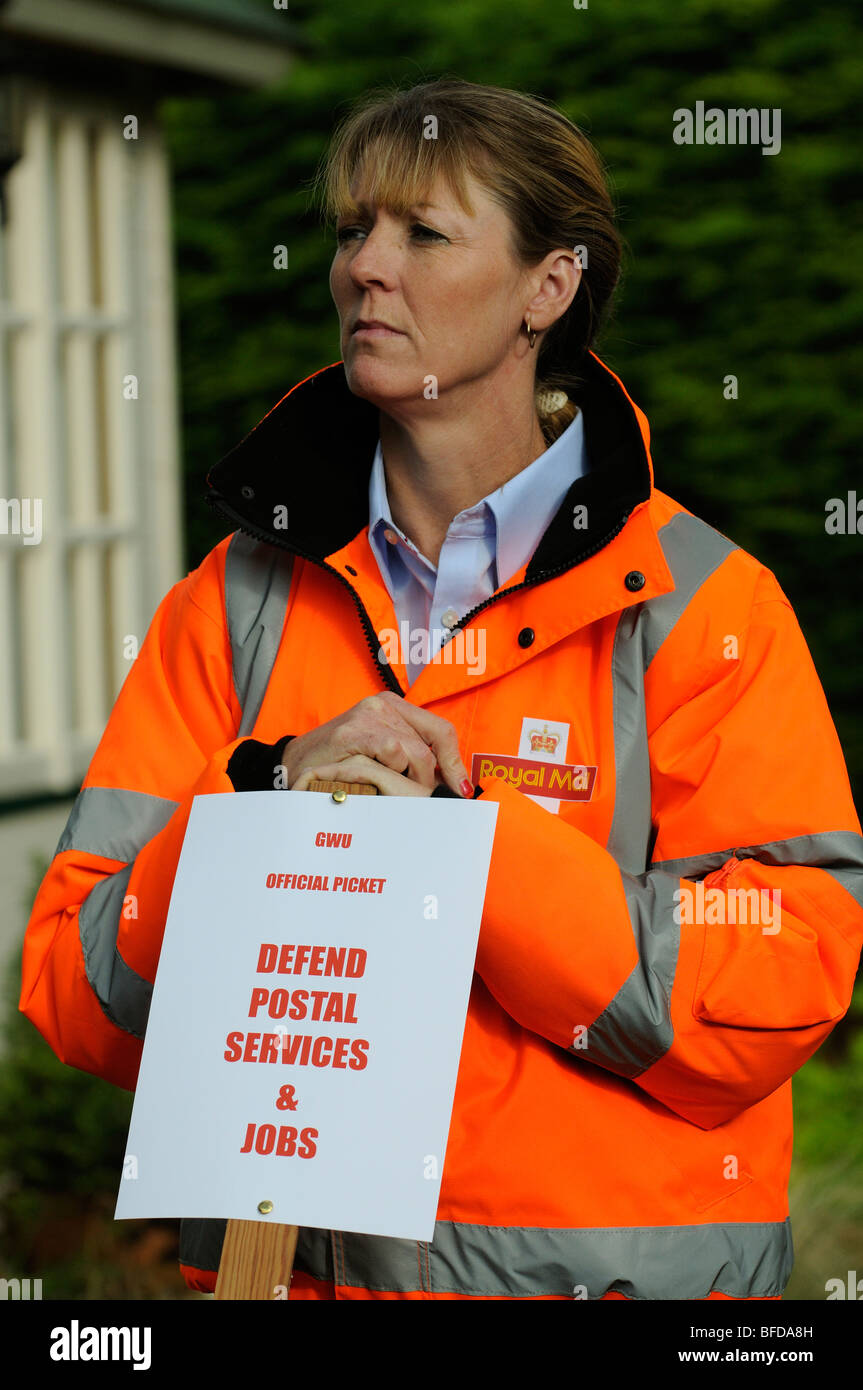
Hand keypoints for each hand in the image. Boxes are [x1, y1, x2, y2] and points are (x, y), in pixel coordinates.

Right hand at [280, 692, 472, 796]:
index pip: (440, 731)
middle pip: (430, 746)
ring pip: (415, 751)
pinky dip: (391, 770)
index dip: (454, 761)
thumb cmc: (339, 765)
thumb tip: (450, 779)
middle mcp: (382, 705)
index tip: (461, 788)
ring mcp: (367, 714)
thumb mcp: (380, 755)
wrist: (295, 768)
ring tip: (389, 789)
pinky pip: (393, 750)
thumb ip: (410, 756)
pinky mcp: (354, 730)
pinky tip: (375, 777)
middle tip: (414, 796)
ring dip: (409, 779)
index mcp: (393, 707)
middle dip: (428, 778)